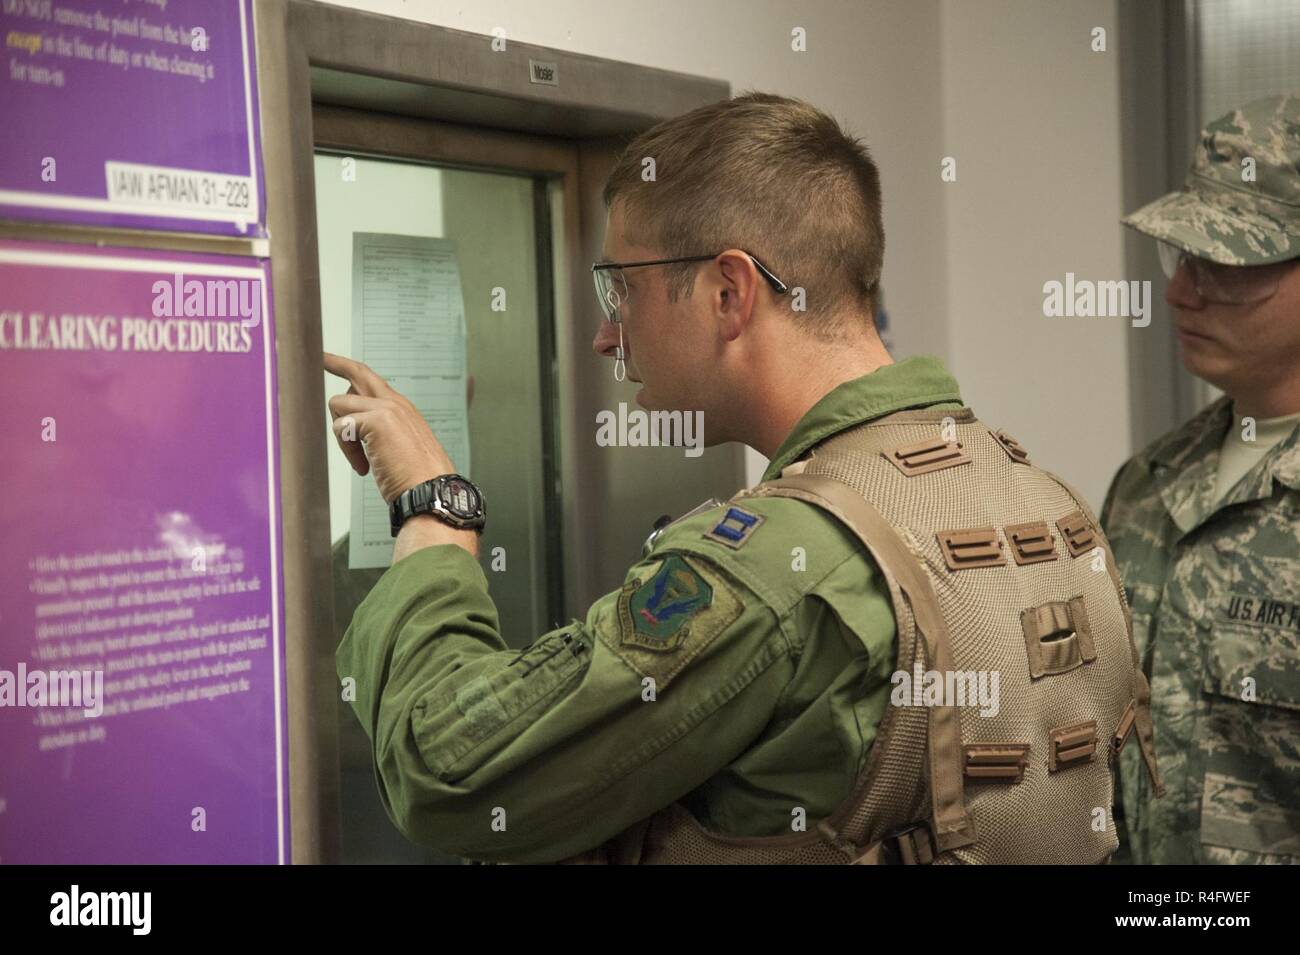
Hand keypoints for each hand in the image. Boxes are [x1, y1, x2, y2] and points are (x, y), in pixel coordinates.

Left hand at [324, 352, 456, 503]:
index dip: (349, 369)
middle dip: (335, 363)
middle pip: (357, 373)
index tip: (329, 360)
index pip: (372, 381)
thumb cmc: (417, 478)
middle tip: (319, 358)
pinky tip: (364, 467)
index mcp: (402, 408)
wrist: (431, 490)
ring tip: (362, 460)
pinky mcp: (376, 421)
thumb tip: (352, 428)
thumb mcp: (400, 448)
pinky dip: (347, 451)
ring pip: (339, 404)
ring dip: (341, 436)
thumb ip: (379, 433)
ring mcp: (386, 408)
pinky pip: (340, 427)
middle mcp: (395, 402)